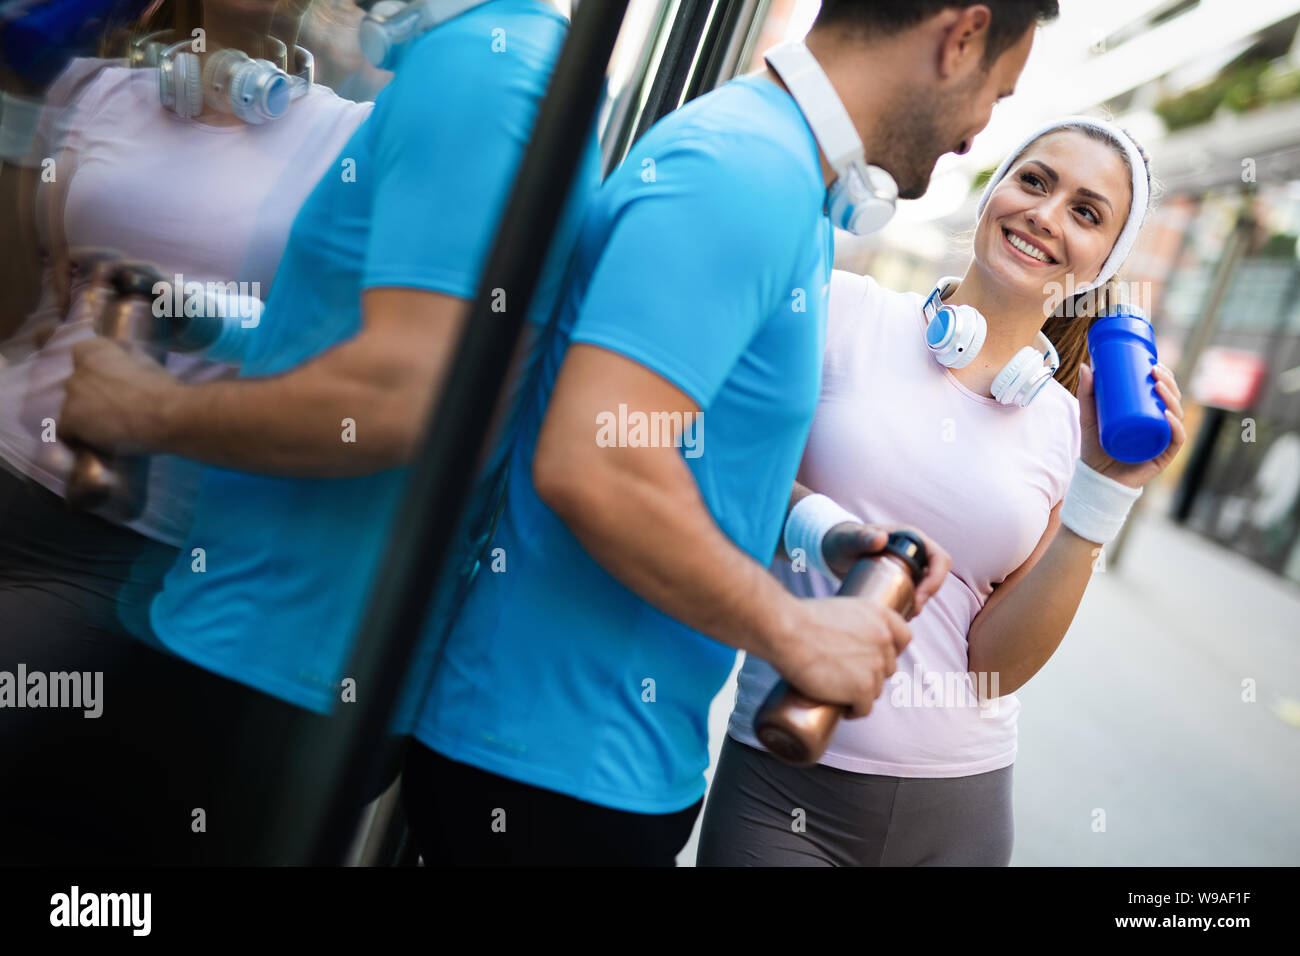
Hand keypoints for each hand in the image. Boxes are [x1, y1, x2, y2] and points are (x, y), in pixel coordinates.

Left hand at [60, 338, 177, 452]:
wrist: (165, 413)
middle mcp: (77, 370)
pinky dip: (79, 436)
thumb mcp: (146, 365)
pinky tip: (97, 442)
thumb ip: (126, 364)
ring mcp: (71, 395)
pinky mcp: (69, 420)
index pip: (82, 354)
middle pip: (77, 384)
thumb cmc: (164, 389)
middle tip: (115, 408)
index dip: (96, 371)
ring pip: (72, 408)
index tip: (111, 382)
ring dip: (86, 416)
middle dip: (91, 396)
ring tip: (110, 429)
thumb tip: (126, 371)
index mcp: (95, 350)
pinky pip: (66, 431)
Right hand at [773, 597, 910, 718]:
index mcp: (880, 615)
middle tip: (848, 677)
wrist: (787, 631)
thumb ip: (853, 624)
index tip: (877, 657)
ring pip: (876, 689)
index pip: (903, 637)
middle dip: (871, 673)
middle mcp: (884, 639)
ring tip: (840, 692)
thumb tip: (848, 642)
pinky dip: (854, 711)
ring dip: (861, 693)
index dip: (891, 650)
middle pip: (888, 667)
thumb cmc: (800, 618)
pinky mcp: (863, 688)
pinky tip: (843, 708)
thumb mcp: (838, 610)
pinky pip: (864, 708)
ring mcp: (875, 665)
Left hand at [822, 521, 952, 617]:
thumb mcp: (850, 539)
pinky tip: (895, 618)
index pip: (940, 560)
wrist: (833, 550)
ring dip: (918, 604)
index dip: (935, 580)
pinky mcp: (901, 579)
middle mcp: (915, 552)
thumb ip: (862, 536)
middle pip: (935, 577)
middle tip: (909, 613)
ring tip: (901, 617)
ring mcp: (909, 566)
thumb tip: (882, 539)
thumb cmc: (843, 539)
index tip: (918, 599)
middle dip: (926, 597)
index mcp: (912, 538)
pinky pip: (913, 594)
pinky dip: (909, 606)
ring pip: (925, 588)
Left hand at [1078, 362, 1186, 488]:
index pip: (1163, 393)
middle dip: (1168, 383)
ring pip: (1176, 416)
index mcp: (1148, 415)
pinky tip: (1168, 415)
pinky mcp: (1162, 456)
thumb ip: (1086, 393)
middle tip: (1154, 371)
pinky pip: (1174, 440)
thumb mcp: (1089, 417)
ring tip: (1158, 386)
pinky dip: (1174, 426)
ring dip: (1172, 399)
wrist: (1096, 479)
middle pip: (1173, 401)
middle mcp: (1159, 427)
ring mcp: (1162, 441)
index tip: (1154, 362)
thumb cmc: (1095, 448)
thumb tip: (1085, 365)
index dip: (1165, 376)